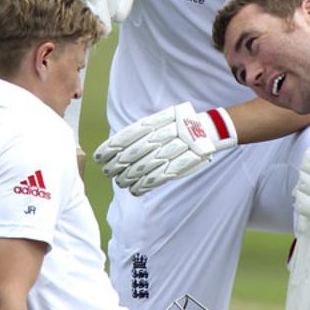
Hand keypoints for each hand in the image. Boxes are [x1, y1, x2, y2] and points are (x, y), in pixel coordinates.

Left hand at [94, 103, 237, 194]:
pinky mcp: (181, 164)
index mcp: (156, 122)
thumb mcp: (162, 119)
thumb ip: (143, 131)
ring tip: (120, 183)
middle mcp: (163, 135)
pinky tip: (135, 190)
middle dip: (117, 165)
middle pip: (133, 153)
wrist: (209, 129)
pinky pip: (159, 177)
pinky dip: (145, 185)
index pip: (127, 136)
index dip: (111, 148)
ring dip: (128, 178)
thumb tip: (118, 146)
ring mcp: (172, 150)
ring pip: (144, 167)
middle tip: (107, 172)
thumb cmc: (180, 125)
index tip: (100, 157)